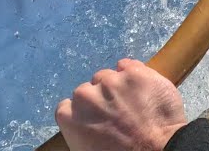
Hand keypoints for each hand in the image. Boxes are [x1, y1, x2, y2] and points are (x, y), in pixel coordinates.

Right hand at [55, 58, 187, 150]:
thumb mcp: (87, 149)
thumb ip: (79, 128)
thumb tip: (84, 122)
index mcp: (69, 117)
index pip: (67, 106)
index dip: (84, 113)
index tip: (95, 119)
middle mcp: (86, 95)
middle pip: (88, 90)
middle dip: (100, 99)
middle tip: (117, 114)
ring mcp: (111, 81)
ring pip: (108, 76)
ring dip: (117, 87)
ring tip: (132, 103)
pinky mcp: (135, 72)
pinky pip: (128, 65)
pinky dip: (133, 74)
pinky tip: (140, 89)